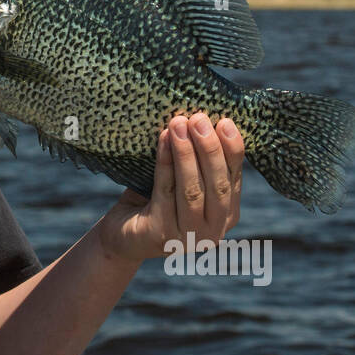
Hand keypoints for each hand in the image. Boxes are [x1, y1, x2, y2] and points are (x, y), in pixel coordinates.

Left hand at [100, 113, 245, 263]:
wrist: (121, 235)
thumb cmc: (154, 200)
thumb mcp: (183, 182)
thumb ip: (199, 163)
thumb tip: (202, 119)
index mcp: (226, 216)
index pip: (233, 179)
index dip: (232, 151)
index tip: (225, 122)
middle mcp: (212, 231)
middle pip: (217, 186)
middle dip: (209, 149)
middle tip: (199, 118)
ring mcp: (187, 237)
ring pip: (192, 190)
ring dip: (186, 153)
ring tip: (178, 123)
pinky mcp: (160, 234)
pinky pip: (165, 192)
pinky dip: (165, 163)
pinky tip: (163, 140)